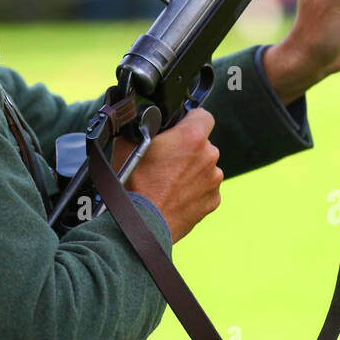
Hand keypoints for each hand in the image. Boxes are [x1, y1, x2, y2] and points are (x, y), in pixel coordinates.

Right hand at [124, 108, 221, 242]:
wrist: (140, 224)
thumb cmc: (132, 184)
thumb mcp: (126, 143)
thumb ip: (140, 125)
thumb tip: (139, 118)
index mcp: (192, 137)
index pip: (204, 115)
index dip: (189, 119)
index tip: (178, 127)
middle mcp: (209, 156)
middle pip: (202, 143)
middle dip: (187, 148)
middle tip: (165, 159)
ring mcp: (213, 180)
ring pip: (204, 166)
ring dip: (191, 169)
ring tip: (168, 181)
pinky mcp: (213, 201)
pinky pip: (205, 188)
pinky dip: (193, 190)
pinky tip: (174, 195)